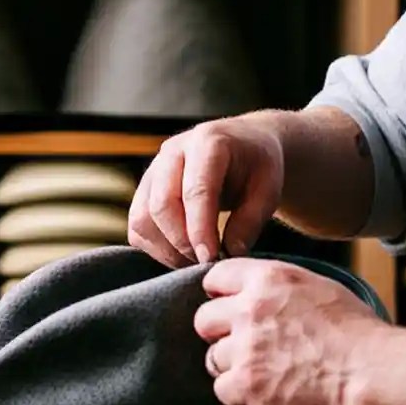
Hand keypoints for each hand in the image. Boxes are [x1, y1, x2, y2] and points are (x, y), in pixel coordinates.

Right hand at [129, 115, 285, 266]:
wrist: (241, 145)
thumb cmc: (256, 167)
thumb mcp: (268, 189)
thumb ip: (250, 220)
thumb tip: (231, 252)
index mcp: (207, 143)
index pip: (195, 191)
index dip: (200, 229)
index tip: (211, 258)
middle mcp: (172, 152)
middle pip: (162, 205)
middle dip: (182, 242)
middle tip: (208, 261)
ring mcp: (153, 169)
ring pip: (142, 218)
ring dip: (166, 248)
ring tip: (195, 260)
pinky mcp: (144, 189)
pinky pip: (137, 226)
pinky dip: (155, 247)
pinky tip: (182, 253)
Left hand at [194, 258, 386, 404]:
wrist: (374, 372)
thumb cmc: (358, 333)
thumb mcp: (317, 288)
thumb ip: (278, 288)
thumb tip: (255, 292)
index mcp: (268, 279)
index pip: (215, 277)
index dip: (220, 295)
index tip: (227, 307)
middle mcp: (249, 309)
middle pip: (204, 319)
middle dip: (219, 333)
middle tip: (243, 345)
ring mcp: (245, 347)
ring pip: (212, 357)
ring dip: (232, 366)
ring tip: (264, 372)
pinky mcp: (247, 383)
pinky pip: (222, 389)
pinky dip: (239, 395)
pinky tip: (264, 393)